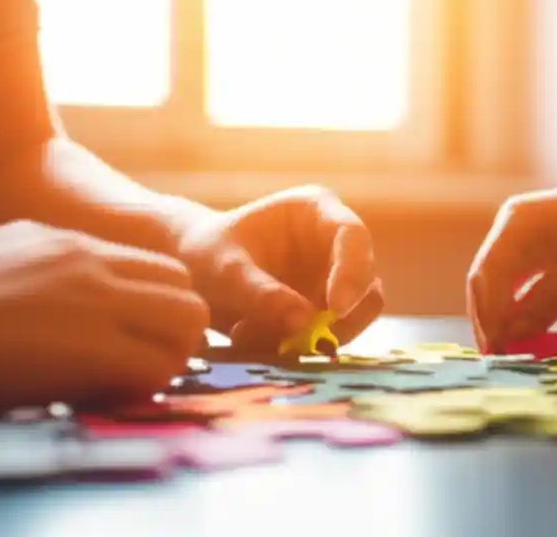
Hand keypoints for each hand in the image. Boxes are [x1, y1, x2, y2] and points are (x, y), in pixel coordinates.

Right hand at [0, 220, 207, 420]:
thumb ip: (34, 274)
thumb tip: (47, 301)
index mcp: (66, 241)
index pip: (155, 268)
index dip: (155, 311)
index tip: (132, 342)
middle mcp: (93, 261)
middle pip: (186, 291)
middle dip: (176, 335)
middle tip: (138, 368)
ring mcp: (96, 299)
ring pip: (188, 324)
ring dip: (166, 361)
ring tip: (118, 386)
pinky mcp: (91, 345)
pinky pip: (156, 367)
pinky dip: (142, 389)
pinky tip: (97, 399)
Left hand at [178, 186, 382, 349]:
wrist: (191, 274)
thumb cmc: (205, 254)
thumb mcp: (223, 271)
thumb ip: (260, 293)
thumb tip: (304, 321)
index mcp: (314, 211)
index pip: (354, 236)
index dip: (353, 271)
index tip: (334, 308)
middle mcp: (333, 244)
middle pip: (365, 283)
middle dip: (335, 318)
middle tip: (292, 340)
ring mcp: (332, 279)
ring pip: (352, 317)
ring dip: (311, 337)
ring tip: (249, 335)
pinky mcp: (323, 310)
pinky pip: (329, 336)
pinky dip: (295, 346)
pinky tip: (249, 337)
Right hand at [468, 180, 556, 351]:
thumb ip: (540, 306)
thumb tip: (507, 336)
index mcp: (516, 225)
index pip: (487, 279)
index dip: (487, 318)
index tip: (494, 351)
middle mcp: (510, 223)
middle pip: (483, 277)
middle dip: (486, 317)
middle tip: (492, 354)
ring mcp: (519, 229)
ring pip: (496, 278)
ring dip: (497, 311)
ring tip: (502, 346)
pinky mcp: (533, 239)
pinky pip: (514, 274)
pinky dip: (514, 300)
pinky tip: (518, 325)